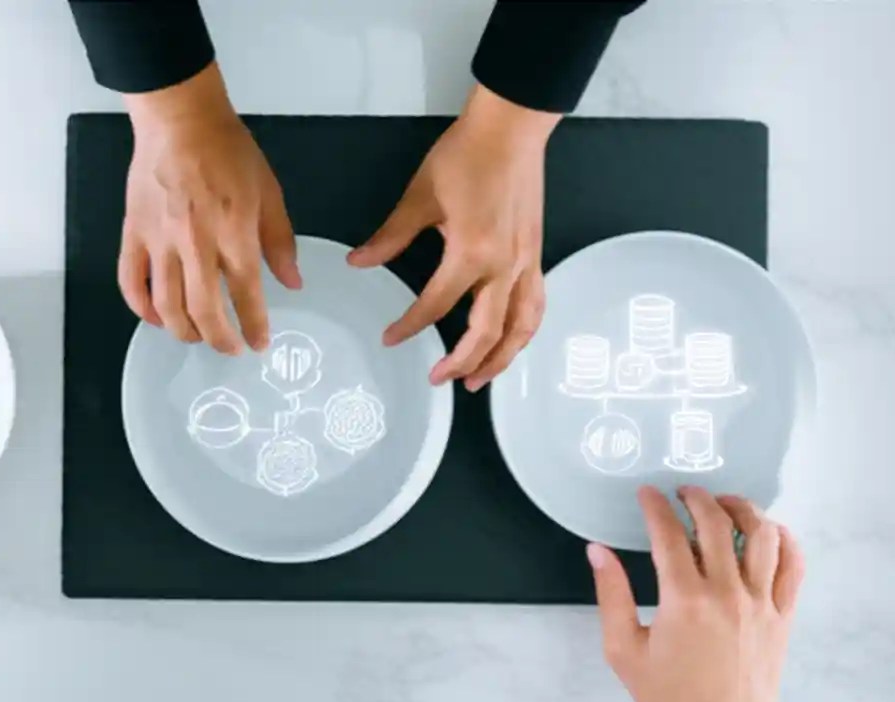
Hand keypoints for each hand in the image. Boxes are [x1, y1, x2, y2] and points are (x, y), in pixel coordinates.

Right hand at [120, 62, 300, 354]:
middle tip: (229, 349)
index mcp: (234, 234)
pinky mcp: (134, 234)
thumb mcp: (269, 193)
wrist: (181, 121)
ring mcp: (159, 241)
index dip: (253, 326)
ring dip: (183, 331)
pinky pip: (131, 281)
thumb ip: (280, 242)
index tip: (259, 343)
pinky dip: (142, 308)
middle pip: (203, 311)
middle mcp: (196, 245)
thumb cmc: (229, 152)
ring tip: (197, 336)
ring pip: (166, 305)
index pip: (246, 295)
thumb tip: (292, 282)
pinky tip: (157, 317)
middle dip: (218, 339)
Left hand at [349, 85, 559, 390]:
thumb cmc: (466, 156)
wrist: (511, 128)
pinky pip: (535, 305)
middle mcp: (504, 266)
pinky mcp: (535, 255)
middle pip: (486, 332)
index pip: (436, 304)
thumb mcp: (420, 196)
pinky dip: (524, 331)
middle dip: (461, 361)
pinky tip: (511, 341)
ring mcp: (525, 263)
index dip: (410, 326)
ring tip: (479, 380)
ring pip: (520, 327)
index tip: (390, 338)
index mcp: (472, 252)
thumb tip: (359, 262)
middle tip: (438, 378)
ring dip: (501, 359)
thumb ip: (391, 236)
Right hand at [588, 486, 805, 701]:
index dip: (654, 506)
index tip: (646, 494)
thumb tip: (597, 552)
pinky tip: (770, 532)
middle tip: (683, 492)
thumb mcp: (623, 649)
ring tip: (724, 504)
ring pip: (763, 535)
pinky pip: (794, 567)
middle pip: (717, 523)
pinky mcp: (783, 617)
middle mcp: (728, 594)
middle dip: (697, 497)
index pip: (668, 534)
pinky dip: (785, 540)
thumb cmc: (668, 696)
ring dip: (742, 509)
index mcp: (684, 600)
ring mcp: (762, 604)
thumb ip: (610, 595)